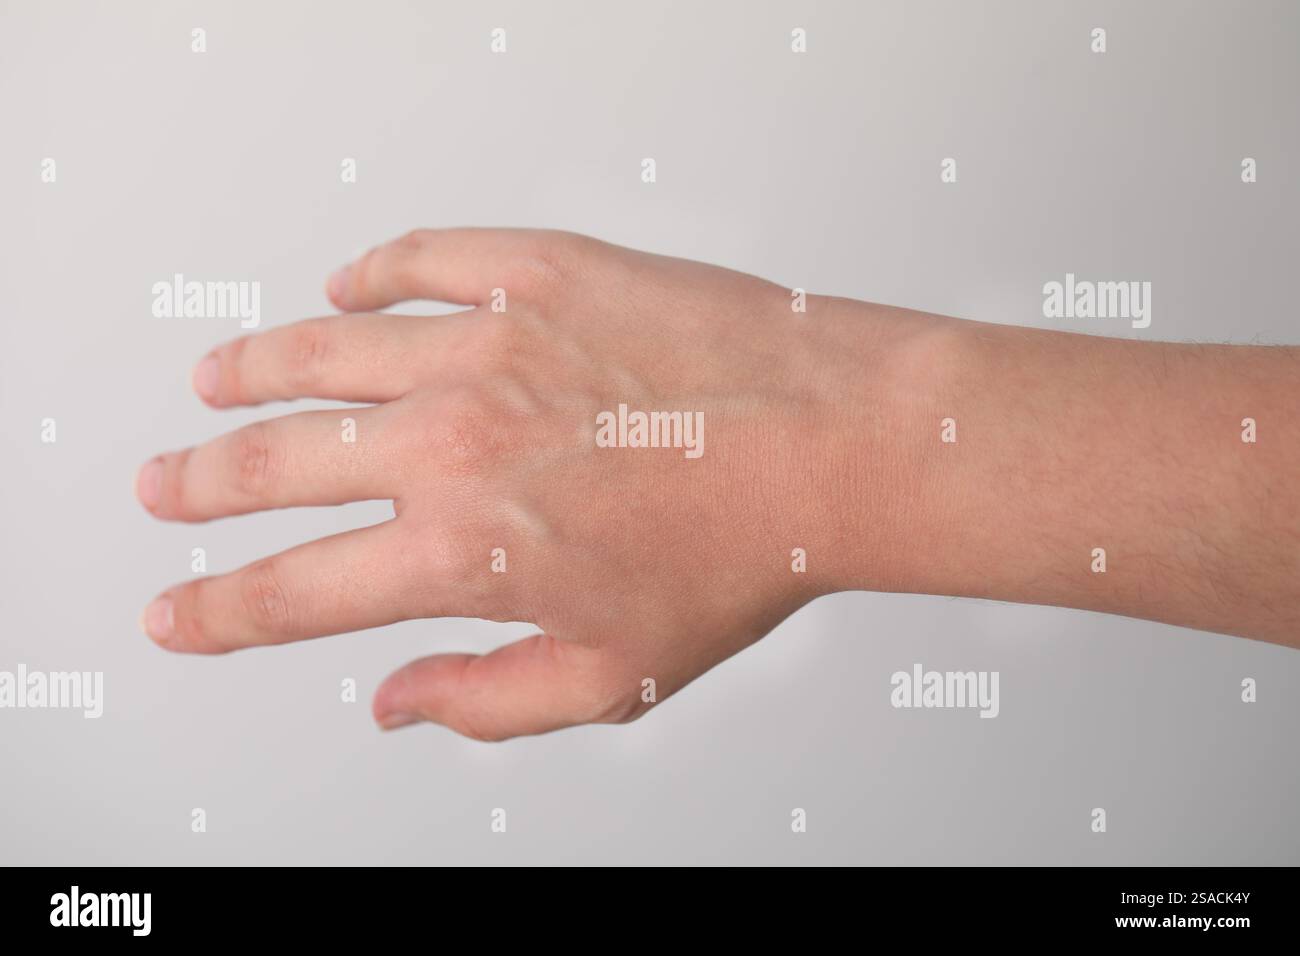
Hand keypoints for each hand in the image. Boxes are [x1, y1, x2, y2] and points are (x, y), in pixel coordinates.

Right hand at [135, 228, 896, 739]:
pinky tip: (345, 289)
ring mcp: (489, 345)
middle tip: (166, 489)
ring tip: (214, 381)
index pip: (293, 595)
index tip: (175, 615)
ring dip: (251, 373)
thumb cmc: (744, 558)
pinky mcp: (538, 272)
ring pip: (322, 354)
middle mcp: (452, 444)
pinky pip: (421, 261)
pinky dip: (370, 275)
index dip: (215, 613)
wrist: (835, 444)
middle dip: (203, 486)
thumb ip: (488, 703)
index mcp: (464, 553)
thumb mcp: (616, 676)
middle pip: (277, 465)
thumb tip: (399, 704)